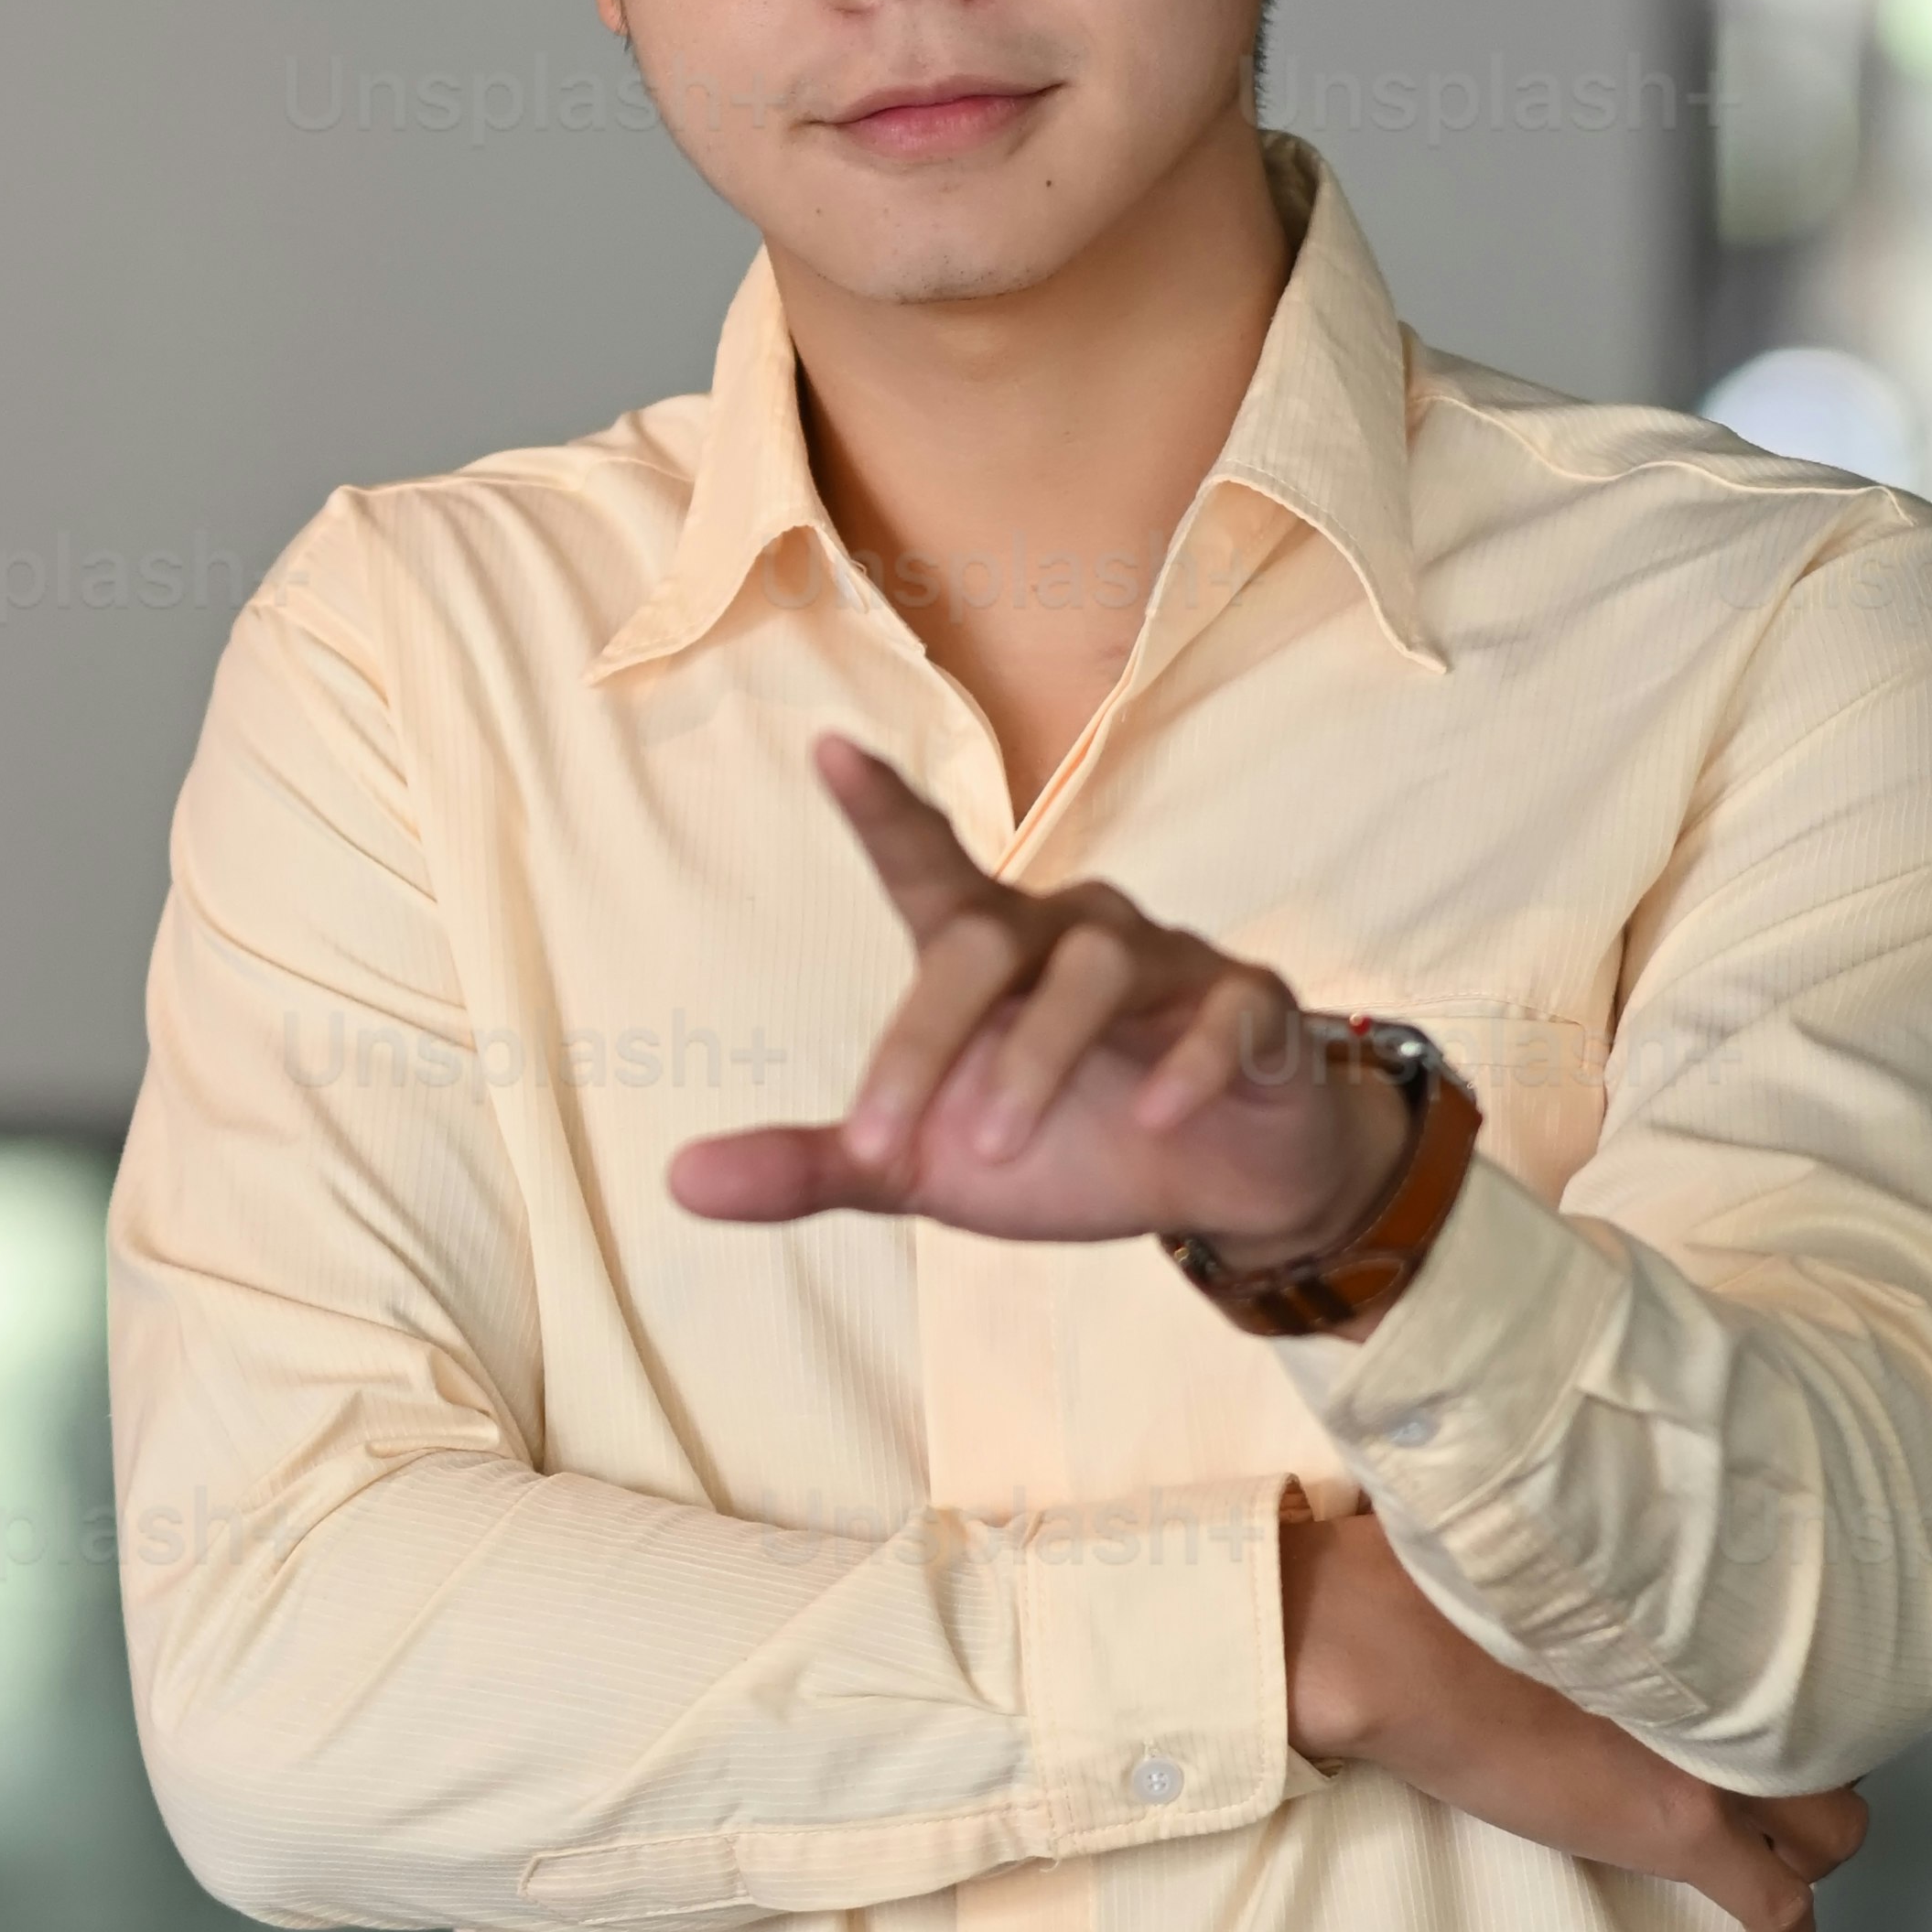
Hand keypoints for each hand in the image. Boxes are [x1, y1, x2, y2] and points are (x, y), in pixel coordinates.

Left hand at [666, 738, 1414, 1262]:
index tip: (828, 749)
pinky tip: (1157, 1121)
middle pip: (985, 940)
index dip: (882, 809)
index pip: (924, 865)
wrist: (1220, 1182)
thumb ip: (820, 1164)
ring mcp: (1166, 963)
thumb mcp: (929, 1167)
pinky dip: (1187, 1065)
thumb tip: (679, 1181)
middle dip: (925, 1039)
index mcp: (986, 951)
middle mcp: (1071, 932)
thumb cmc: (1063, 1142)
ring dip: (1036, 1059)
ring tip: (995, 1153)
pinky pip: (1222, 1012)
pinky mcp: (1251, 1007)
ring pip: (1096, 968)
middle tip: (884, 1148)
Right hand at [1286, 1511, 1864, 1931]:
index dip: (1801, 1709)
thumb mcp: (1580, 1574)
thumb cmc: (1457, 1588)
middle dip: (1815, 1775)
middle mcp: (1743, 1683)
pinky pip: (1777, 1903)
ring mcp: (1722, 1762)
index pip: (1820, 1669)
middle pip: (1844, 1750)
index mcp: (1720, 1616)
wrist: (1404, 1644)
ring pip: (1833, 1831)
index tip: (1773, 1719)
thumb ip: (1640, 1591)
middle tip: (1765, 1780)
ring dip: (1804, 1846)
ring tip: (1764, 1851)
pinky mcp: (1684, 1832)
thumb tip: (1636, 1592)